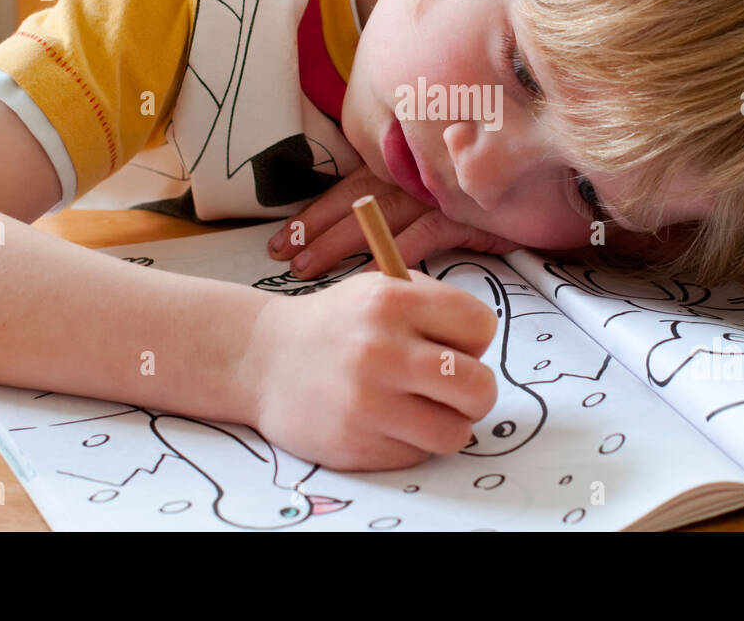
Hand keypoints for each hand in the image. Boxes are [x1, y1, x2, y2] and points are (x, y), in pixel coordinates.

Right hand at [244, 270, 498, 469]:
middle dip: (475, 390)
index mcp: (392, 302)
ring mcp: (366, 403)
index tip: (452, 344)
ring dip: (448, 423)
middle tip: (452, 387)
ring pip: (456, 432)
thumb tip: (481, 349)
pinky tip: (386, 420)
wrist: (261, 359)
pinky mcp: (355, 445)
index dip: (473, 339)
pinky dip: (411, 441)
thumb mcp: (380, 289)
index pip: (482, 327)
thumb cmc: (336, 324)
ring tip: (424, 408)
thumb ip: (434, 307)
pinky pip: (418, 454)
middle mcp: (380, 351)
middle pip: (480, 387)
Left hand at [266, 164, 522, 277]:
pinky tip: (371, 276)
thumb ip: (416, 207)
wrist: (559, 190)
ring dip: (341, 242)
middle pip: (356, 198)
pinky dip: (398, 252)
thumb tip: (379, 241)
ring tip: (306, 266)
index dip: (318, 212)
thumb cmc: (503, 195)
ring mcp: (443, 188)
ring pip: (379, 215)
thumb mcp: (451, 196)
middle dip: (315, 228)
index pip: (354, 185)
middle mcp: (421, 171)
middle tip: (280, 254)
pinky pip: (426, 231)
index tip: (285, 238)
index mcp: (412, 164)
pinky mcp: (469, 209)